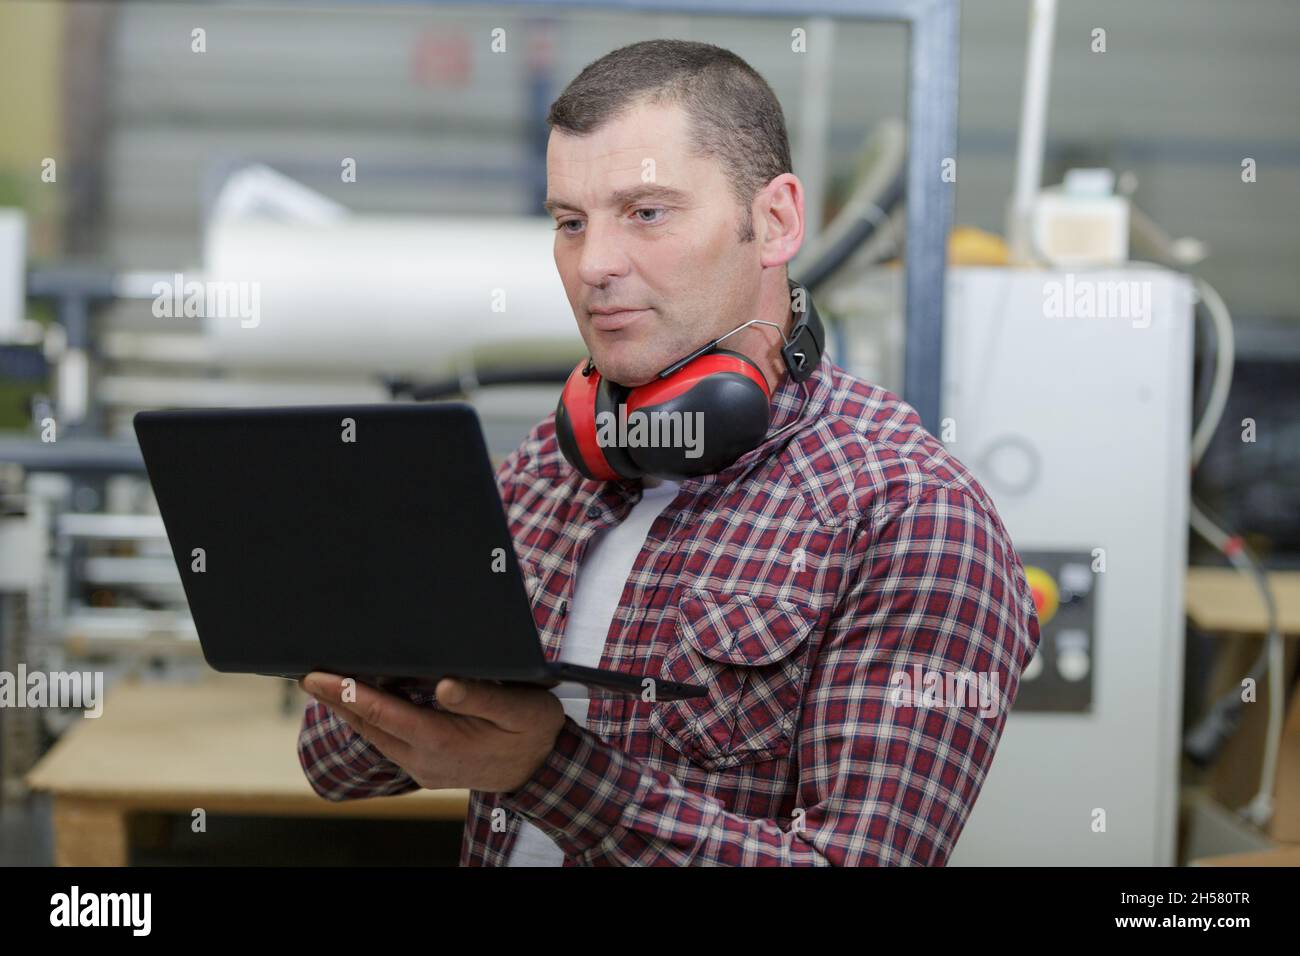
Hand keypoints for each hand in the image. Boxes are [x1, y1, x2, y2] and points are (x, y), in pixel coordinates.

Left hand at [300, 671, 565, 792]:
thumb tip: (442, 685)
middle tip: (307, 674)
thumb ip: (480, 698)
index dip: (346, 692)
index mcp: (441, 740)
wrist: (541, 771)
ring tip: (326, 685)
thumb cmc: (533, 732)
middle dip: (336, 699)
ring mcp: (422, 767)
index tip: (316, 676)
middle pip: (367, 725)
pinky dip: (370, 722)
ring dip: (350, 711)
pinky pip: (388, 743)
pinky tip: (363, 706)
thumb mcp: (520, 709)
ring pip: (374, 736)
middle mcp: (423, 758)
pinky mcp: (426, 769)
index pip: (380, 713)